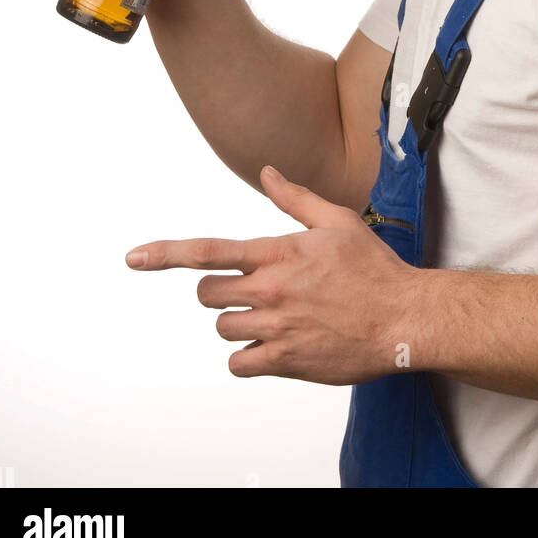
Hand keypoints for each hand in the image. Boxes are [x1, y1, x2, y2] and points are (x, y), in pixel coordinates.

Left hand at [124, 166, 419, 383]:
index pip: (208, 251)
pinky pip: (238, 363)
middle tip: (254, 289)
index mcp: (278, 252)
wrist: (403, 319)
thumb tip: (267, 175)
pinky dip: (248, 356)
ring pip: (222, 327)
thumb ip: (295, 199)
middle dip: (222, 291)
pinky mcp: (284, 361)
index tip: (134, 257)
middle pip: (208, 294)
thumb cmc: (374, 269)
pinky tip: (275, 344)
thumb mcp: (338, 221)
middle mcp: (270, 290)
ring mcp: (275, 328)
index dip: (165, 254)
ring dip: (238, 321)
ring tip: (274, 316)